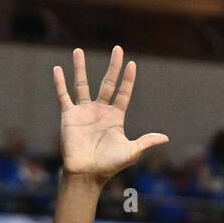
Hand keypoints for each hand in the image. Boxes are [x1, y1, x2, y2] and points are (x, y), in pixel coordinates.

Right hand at [54, 46, 167, 186]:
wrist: (87, 174)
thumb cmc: (109, 165)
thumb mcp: (131, 152)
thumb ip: (146, 142)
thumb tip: (165, 138)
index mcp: (115, 117)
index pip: (123, 93)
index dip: (128, 80)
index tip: (132, 65)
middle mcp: (100, 110)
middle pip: (107, 83)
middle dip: (113, 67)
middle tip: (118, 48)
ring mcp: (84, 111)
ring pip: (82, 84)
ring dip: (80, 68)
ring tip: (79, 50)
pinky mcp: (69, 116)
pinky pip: (63, 96)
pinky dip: (59, 83)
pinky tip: (57, 69)